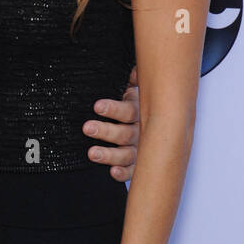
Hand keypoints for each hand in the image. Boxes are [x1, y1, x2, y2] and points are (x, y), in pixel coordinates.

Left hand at [82, 65, 138, 181]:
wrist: (157, 122)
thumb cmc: (133, 103)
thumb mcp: (133, 87)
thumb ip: (134, 78)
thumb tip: (134, 70)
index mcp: (139, 111)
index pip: (127, 110)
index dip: (112, 108)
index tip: (97, 106)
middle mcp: (140, 131)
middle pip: (124, 133)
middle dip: (105, 131)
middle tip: (87, 128)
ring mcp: (140, 149)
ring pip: (127, 154)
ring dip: (109, 155)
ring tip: (91, 153)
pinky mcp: (137, 164)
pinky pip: (132, 171)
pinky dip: (124, 173)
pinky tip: (112, 172)